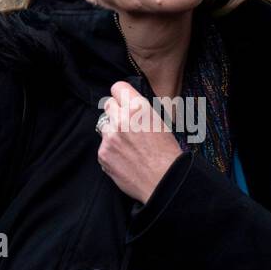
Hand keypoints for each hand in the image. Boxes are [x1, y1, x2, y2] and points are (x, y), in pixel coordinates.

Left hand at [96, 81, 184, 203]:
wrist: (163, 181)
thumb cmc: (167, 154)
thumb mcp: (160, 123)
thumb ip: (141, 111)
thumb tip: (129, 105)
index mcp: (139, 108)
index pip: (118, 88)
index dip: (121, 95)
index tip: (122, 101)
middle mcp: (122, 119)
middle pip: (108, 104)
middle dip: (116, 112)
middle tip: (126, 124)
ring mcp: (110, 137)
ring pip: (104, 126)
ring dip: (112, 133)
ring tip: (128, 146)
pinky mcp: (103, 153)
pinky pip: (103, 146)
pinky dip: (111, 151)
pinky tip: (125, 159)